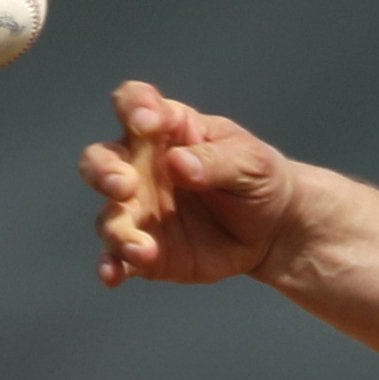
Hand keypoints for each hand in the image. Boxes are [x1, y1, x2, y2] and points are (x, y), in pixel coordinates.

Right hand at [78, 80, 299, 286]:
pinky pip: (119, 257)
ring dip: (118, 230)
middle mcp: (140, 166)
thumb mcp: (251, 162)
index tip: (148, 122)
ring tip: (141, 248)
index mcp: (166, 129)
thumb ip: (216, 160)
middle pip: (102, 159)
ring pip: (110, 215)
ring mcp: (139, 209)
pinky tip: (113, 275)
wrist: (276, 229)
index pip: (134, 104)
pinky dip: (112, 265)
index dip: (133, 107)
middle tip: (124, 185)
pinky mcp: (146, 247)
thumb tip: (177, 164)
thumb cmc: (260, 179)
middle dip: (103, 171)